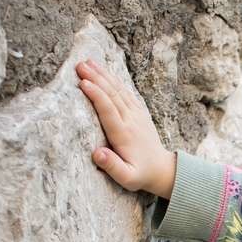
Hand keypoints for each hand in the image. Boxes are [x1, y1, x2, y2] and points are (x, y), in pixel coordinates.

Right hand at [74, 57, 176, 199]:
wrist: (162, 169)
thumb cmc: (140, 175)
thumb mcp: (127, 178)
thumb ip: (112, 167)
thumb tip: (97, 153)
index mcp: (124, 135)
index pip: (109, 111)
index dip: (96, 96)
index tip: (83, 83)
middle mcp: (131, 121)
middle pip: (112, 95)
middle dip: (96, 78)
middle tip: (79, 65)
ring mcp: (137, 115)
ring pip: (119, 90)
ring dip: (103, 75)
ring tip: (87, 62)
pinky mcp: (139, 112)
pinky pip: (126, 92)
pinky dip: (114, 80)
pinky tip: (103, 70)